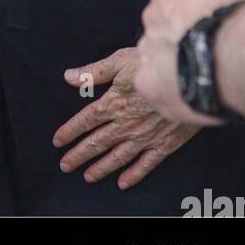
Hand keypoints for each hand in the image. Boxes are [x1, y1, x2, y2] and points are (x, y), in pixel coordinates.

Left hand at [54, 46, 197, 188]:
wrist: (188, 80)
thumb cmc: (152, 64)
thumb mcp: (119, 61)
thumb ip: (93, 72)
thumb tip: (68, 77)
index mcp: (112, 103)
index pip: (85, 120)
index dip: (70, 131)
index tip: (57, 141)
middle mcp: (125, 124)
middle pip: (97, 143)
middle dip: (79, 154)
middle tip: (65, 165)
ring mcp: (144, 137)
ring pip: (118, 157)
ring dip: (101, 168)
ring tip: (87, 176)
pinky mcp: (164, 144)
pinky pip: (146, 164)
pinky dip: (134, 175)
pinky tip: (123, 183)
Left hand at [134, 0, 244, 123]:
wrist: (241, 51)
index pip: (176, 4)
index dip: (195, 23)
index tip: (211, 35)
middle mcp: (153, 13)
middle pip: (164, 32)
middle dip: (182, 45)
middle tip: (207, 60)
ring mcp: (148, 46)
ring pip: (157, 61)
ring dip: (176, 70)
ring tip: (204, 81)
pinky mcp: (146, 80)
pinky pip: (155, 89)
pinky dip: (172, 95)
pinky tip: (195, 96)